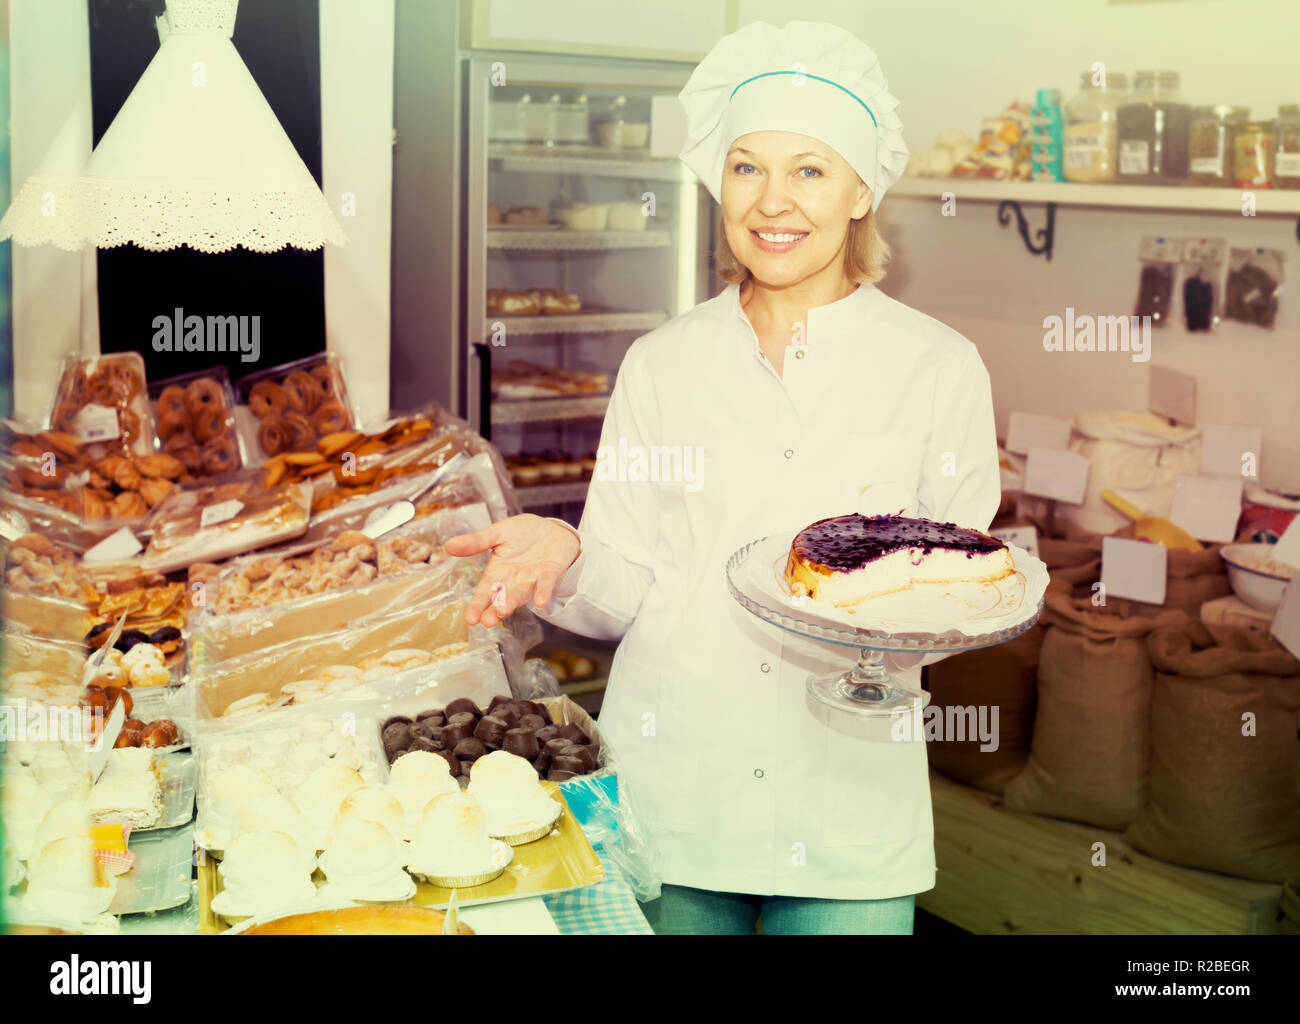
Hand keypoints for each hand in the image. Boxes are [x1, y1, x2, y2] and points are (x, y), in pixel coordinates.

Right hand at [444, 514, 580, 626]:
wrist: (552, 529)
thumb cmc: (522, 534)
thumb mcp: (496, 534)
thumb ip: (475, 542)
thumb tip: (447, 546)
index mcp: (498, 572)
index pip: (484, 591)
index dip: (477, 605)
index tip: (470, 620)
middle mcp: (514, 580)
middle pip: (502, 598)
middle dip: (495, 609)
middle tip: (488, 621)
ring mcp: (532, 579)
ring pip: (521, 594)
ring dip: (513, 602)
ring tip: (503, 611)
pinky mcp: (550, 572)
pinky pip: (546, 584)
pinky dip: (543, 592)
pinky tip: (541, 602)